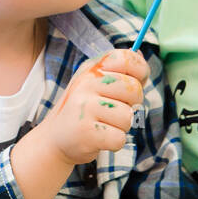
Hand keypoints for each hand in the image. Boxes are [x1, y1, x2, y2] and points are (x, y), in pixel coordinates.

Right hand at [38, 50, 148, 165]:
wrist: (55, 138)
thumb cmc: (86, 110)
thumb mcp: (99, 84)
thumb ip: (123, 73)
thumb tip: (142, 56)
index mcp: (93, 68)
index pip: (127, 58)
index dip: (140, 72)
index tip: (133, 84)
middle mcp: (87, 83)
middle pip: (134, 90)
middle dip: (132, 105)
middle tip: (113, 111)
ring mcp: (84, 106)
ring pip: (128, 117)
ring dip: (121, 127)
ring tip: (103, 125)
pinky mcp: (85, 131)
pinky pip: (119, 138)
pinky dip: (114, 143)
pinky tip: (99, 139)